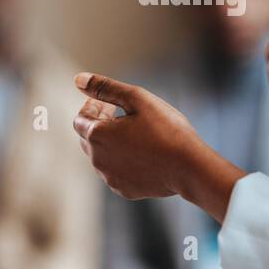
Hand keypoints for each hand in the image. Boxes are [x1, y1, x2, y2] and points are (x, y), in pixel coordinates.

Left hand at [73, 73, 243, 218]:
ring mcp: (110, 177)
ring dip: (110, 143)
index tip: (109, 103)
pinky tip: (142, 153)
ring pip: (101, 156)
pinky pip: (115, 171)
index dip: (92, 108)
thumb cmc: (166, 129)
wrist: (189, 167)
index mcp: (97, 134)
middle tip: (122, 114)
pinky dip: (122, 161)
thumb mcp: (137, 99)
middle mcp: (97, 159)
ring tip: (135, 134)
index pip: (80, 119)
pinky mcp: (123, 189)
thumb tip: (79, 79)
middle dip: (99, 124)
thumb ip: (105, 87)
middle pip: (88, 138)